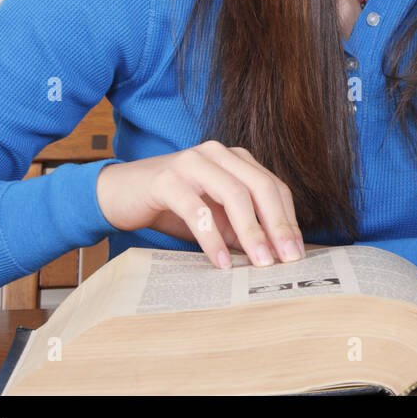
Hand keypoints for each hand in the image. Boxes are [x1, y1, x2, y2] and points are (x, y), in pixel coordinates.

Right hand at [96, 140, 305, 269]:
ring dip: (251, 232)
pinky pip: (196, 209)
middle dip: (277, 226)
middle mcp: (218, 154)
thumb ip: (242, 229)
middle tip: (286, 260)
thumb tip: (275, 256)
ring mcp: (192, 162)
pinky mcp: (166, 179)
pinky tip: (220, 261)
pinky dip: (212, 237)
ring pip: (233, 194)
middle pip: (260, 187)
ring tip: (260, 263)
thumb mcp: (215, 219)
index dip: (288, 220)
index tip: (296, 253)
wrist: (120, 194)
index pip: (274, 188)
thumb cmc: (173, 207)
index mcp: (236, 159)